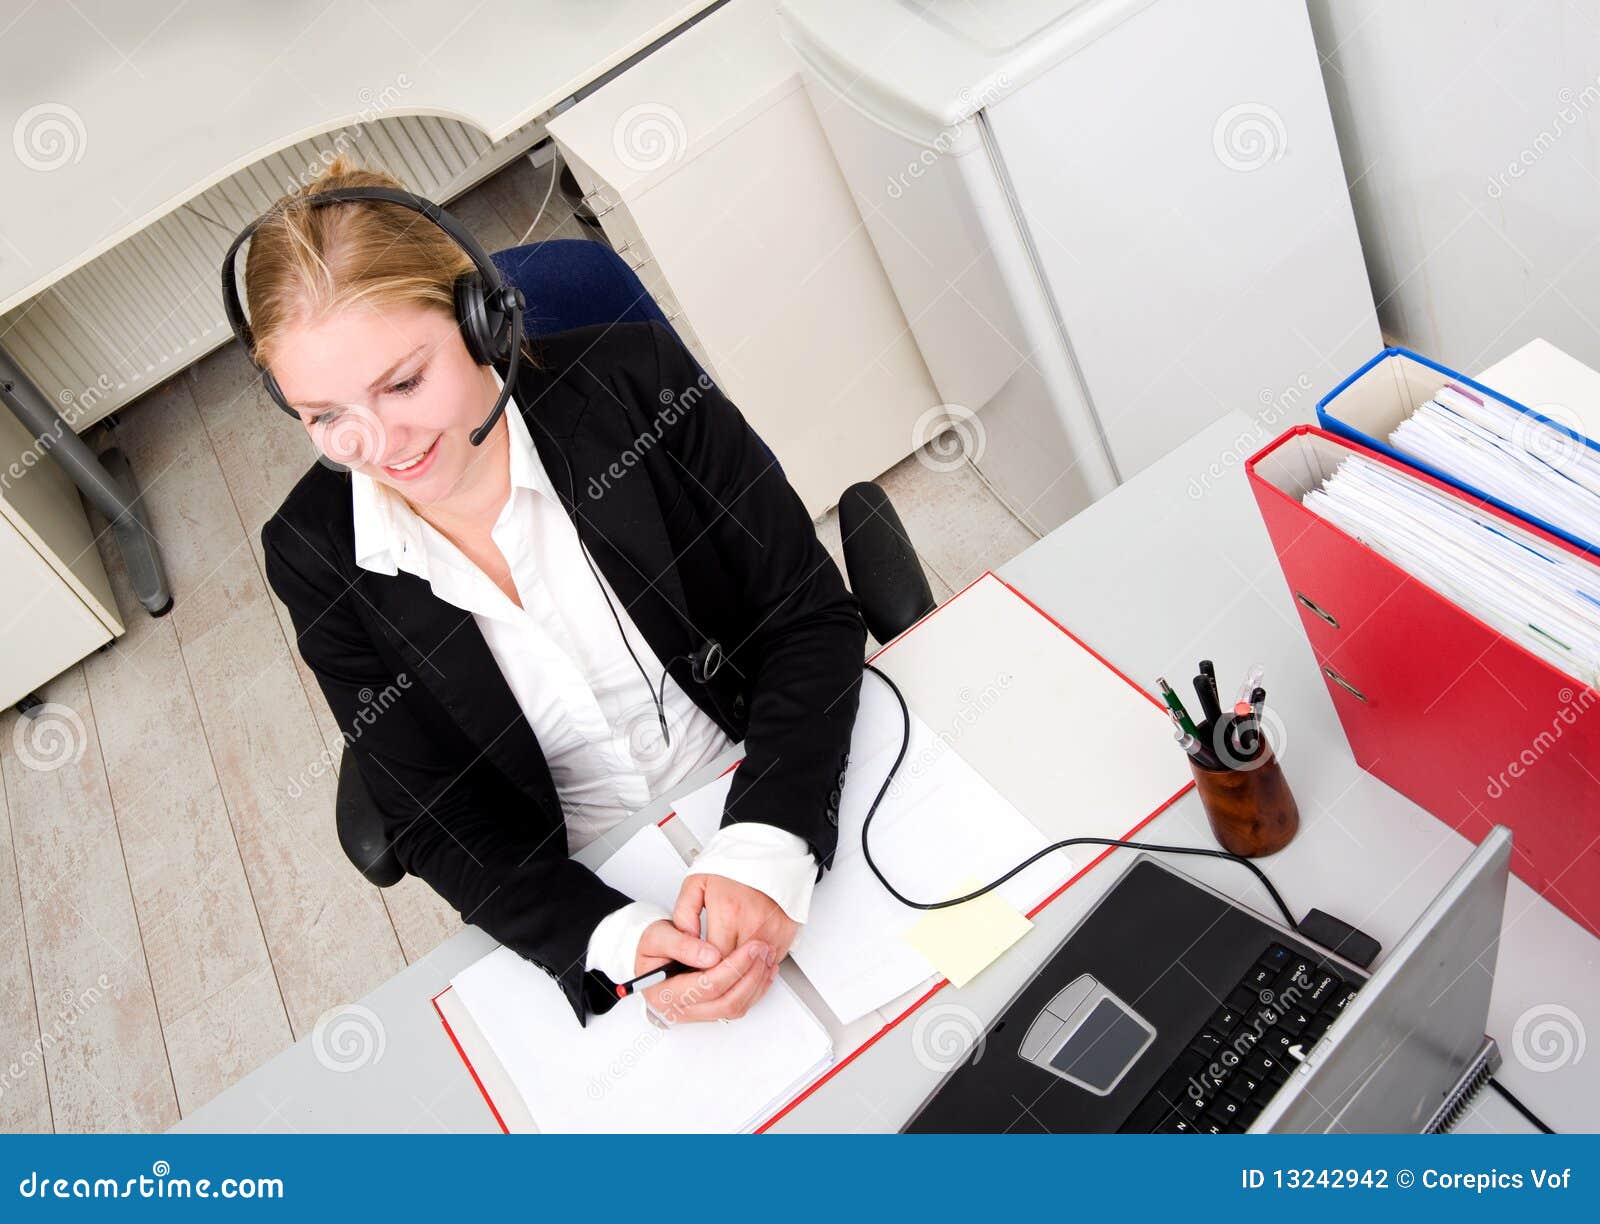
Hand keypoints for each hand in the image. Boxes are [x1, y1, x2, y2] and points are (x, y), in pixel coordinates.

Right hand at [637, 920, 774, 1023]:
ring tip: (766, 957)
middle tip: (762, 950)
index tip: (750, 947)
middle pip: (725, 1002)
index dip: (732, 967)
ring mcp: (696, 1014)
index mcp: (664, 994)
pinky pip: (737, 1007)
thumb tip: (710, 956)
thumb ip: (681, 944)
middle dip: (749, 976)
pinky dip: (755, 989)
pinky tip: (764, 970)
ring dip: (755, 984)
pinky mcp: (710, 1011)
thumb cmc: (653, 945)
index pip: (706, 986)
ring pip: (734, 1008)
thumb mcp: (658, 935)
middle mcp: (680, 1010)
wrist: (654, 952)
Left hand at [673, 873, 798, 1000]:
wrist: (768, 853)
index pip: (712, 960)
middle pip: (734, 970)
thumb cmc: (734, 867)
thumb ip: (684, 915)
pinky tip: (747, 963)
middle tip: (708, 977)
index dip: (702, 971)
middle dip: (720, 977)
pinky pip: (770, 964)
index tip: (695, 971)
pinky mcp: (786, 934)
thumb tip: (686, 941)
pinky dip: (758, 968)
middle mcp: (752, 923)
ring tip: (727, 972)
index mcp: (728, 912)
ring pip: (753, 971)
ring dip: (740, 975)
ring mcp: (772, 931)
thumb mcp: (696, 883)